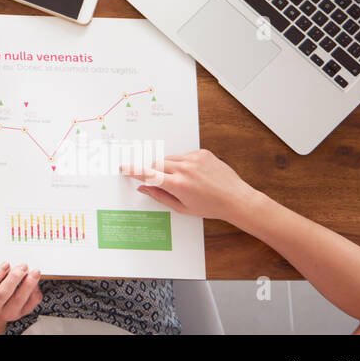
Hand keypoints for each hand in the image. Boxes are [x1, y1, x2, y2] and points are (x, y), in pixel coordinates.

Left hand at [0, 262, 41, 334]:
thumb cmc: (6, 309)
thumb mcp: (22, 309)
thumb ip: (33, 298)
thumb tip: (36, 285)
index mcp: (10, 312)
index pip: (20, 298)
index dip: (29, 284)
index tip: (35, 272)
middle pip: (4, 292)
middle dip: (15, 277)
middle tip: (23, 266)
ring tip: (8, 264)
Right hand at [121, 148, 261, 225]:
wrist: (236, 199)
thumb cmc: (211, 207)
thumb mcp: (182, 207)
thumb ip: (159, 196)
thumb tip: (143, 188)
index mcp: (177, 185)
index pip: (148, 174)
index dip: (133, 170)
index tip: (124, 167)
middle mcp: (184, 169)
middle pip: (157, 164)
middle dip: (155, 171)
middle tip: (163, 182)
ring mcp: (193, 159)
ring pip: (169, 158)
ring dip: (169, 167)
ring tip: (184, 181)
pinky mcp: (202, 152)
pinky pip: (184, 155)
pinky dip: (183, 163)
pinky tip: (195, 174)